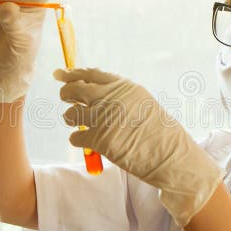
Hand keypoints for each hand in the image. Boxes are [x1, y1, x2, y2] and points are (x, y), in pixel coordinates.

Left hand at [54, 68, 223, 226]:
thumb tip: (90, 91)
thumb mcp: (142, 104)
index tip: (60, 74)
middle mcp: (113, 98)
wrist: (171, 156)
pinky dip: (77, 139)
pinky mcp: (99, 139)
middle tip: (65, 97)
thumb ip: (118, 96)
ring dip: (70, 118)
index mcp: (124, 87)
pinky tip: (85, 142)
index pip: (91, 74)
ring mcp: (105, 118)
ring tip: (77, 123)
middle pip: (76, 89)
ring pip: (71, 113)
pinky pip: (75, 137)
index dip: (73, 73)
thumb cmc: (159, 133)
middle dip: (66, 92)